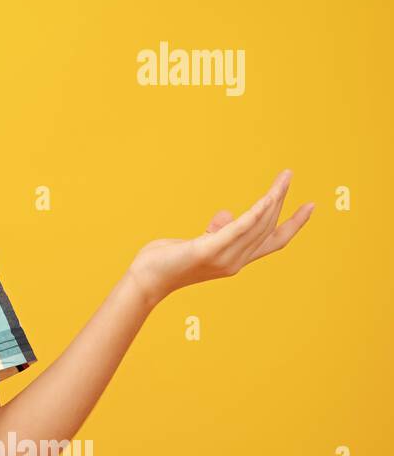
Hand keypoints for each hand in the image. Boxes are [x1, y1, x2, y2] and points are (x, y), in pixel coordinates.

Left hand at [127, 169, 314, 306]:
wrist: (145, 280)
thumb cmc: (167, 261)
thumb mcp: (197, 242)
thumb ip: (215, 231)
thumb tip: (227, 215)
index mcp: (235, 258)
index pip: (272, 241)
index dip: (293, 224)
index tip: (310, 205)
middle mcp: (235, 260)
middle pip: (267, 227)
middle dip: (281, 200)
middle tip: (288, 175)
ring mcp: (223, 257)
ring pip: (257, 225)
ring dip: (272, 200)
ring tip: (282, 179)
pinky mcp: (207, 251)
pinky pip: (237, 230)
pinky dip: (253, 215)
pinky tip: (265, 200)